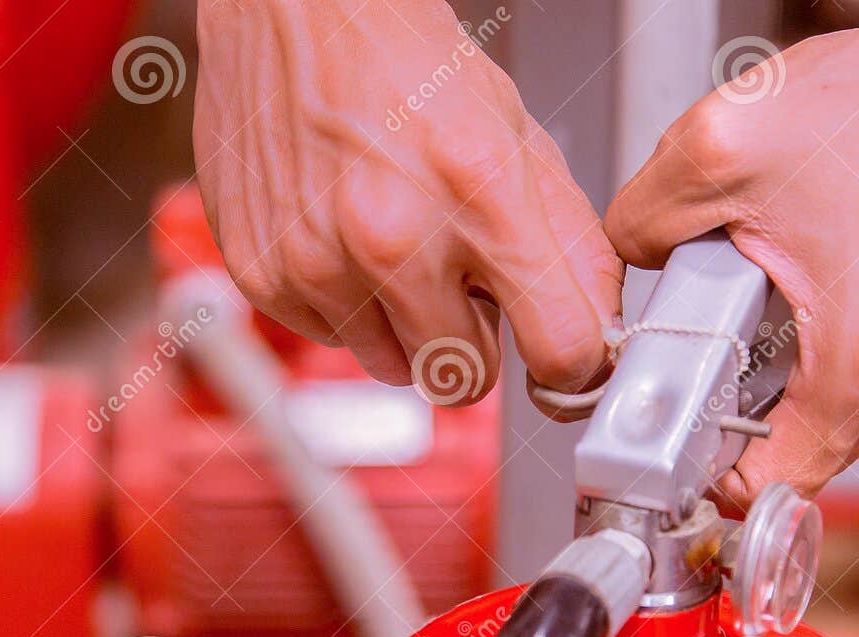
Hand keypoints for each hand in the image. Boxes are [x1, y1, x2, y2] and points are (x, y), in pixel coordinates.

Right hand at [193, 0, 621, 402]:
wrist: (297, 14)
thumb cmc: (407, 68)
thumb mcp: (517, 138)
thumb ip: (568, 243)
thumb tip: (595, 335)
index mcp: (481, 194)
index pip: (559, 348)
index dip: (569, 364)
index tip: (562, 358)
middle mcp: (395, 237)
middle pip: (466, 378)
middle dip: (474, 342)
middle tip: (460, 282)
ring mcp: (320, 263)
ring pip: (394, 368)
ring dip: (405, 327)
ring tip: (394, 248)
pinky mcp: (263, 273)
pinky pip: (330, 338)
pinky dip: (344, 304)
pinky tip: (342, 238)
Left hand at [605, 6, 858, 505]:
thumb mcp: (716, 155)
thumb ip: (638, 225)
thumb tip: (616, 267)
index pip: (768, 490)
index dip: (700, 478)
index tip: (660, 440)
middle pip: (786, 461)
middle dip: (721, 424)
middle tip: (681, 361)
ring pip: (811, 426)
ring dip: (757, 391)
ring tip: (726, 320)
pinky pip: (839, 388)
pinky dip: (793, 363)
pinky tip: (766, 305)